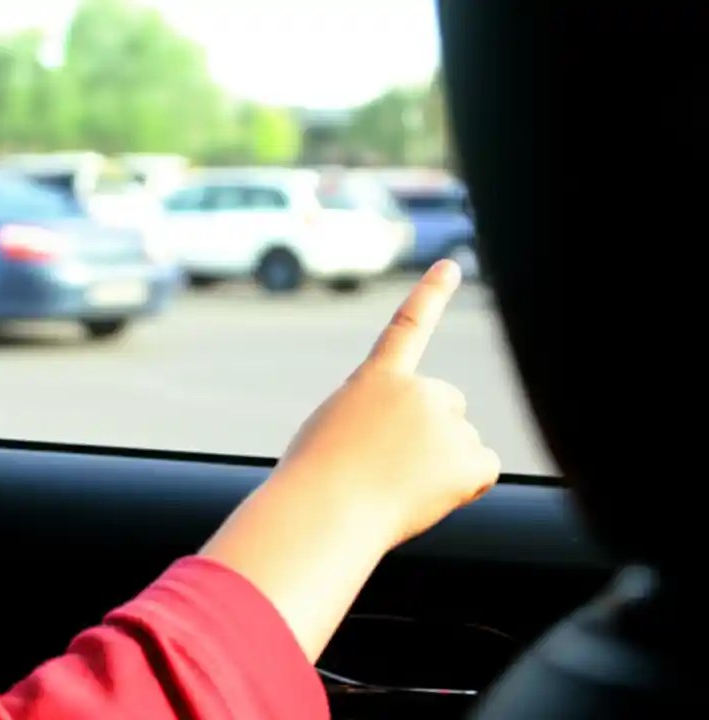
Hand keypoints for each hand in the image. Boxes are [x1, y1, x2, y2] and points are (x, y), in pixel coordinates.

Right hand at [274, 258, 499, 547]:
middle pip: (445, 407)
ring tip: (394, 486)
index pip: (408, 327)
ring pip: (460, 443)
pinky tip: (429, 496)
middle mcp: (420, 390)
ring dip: (437, 466)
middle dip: (427, 434)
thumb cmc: (315, 480)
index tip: (450, 264)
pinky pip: (483, 471)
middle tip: (385, 466)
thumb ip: (375, 422)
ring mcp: (448, 422)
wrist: (325, 511)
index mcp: (377, 379)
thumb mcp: (333, 433)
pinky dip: (465, 486)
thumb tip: (410, 455)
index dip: (431, 293)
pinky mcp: (470, 458)